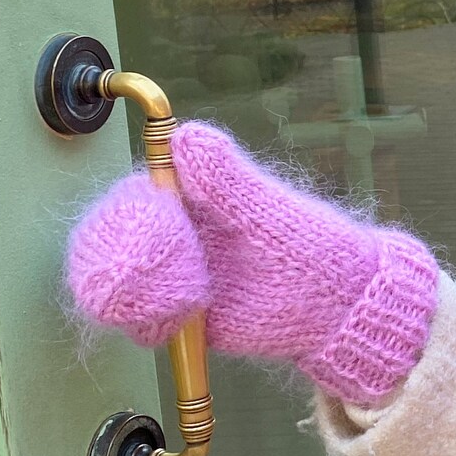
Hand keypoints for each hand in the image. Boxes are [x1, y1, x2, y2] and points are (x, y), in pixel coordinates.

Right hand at [66, 122, 437, 405]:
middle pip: (118, 236)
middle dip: (122, 253)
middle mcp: (178, 232)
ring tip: (176, 296)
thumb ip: (229, 180)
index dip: (129, 208)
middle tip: (159, 267)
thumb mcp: (272, 212)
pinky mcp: (180, 313)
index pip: (139, 193)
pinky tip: (171, 321)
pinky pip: (140, 317)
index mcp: (197, 196)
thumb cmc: (315, 247)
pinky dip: (144, 319)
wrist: (337, 308)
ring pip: (119, 279)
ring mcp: (176, 273)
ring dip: (128, 290)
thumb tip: (184, 135)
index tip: (148, 221)